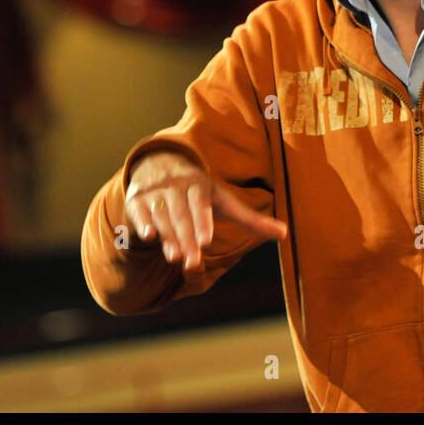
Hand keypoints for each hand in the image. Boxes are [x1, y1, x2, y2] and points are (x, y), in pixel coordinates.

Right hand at [124, 150, 287, 273]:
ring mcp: (155, 192)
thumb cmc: (199, 190)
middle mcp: (176, 186)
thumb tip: (286, 234)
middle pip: (182, 215)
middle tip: (192, 262)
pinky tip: (148, 237)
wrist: (159, 162)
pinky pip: (139, 212)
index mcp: (199, 184)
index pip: (202, 205)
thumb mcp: (223, 200)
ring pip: (162, 216)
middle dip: (187, 239)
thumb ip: (251, 219)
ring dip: (167, 236)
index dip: (203, 223)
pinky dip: (143, 223)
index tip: (207, 241)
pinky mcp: (137, 200)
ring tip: (175, 257)